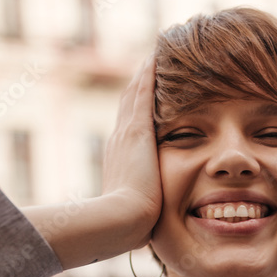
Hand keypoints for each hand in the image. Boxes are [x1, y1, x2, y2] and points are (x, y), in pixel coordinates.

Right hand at [103, 54, 161, 248]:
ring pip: (136, 93)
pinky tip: (156, 53)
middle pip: (130, 104)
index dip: (138, 109)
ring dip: (145, 72)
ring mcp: (127, 133)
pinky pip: (144, 91)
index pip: (132, 127)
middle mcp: (120, 140)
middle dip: (141, 84)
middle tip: (150, 60)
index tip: (146, 93)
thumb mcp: (139, 213)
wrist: (120, 221)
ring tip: (155, 50)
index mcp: (121, 159)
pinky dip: (149, 72)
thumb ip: (144, 210)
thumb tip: (149, 225)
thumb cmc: (130, 225)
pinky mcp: (138, 129)